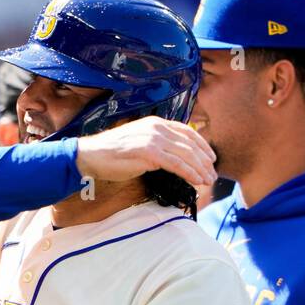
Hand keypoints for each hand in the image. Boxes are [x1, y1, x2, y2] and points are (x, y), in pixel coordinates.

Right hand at [75, 116, 216, 188]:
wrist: (91, 155)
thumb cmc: (113, 154)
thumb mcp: (140, 144)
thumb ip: (158, 147)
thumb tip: (174, 160)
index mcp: (157, 123)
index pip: (187, 132)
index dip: (203, 146)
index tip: (211, 159)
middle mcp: (157, 127)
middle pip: (190, 144)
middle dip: (205, 161)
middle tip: (213, 175)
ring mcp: (153, 139)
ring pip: (186, 154)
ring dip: (200, 169)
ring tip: (207, 181)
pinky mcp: (149, 153)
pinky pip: (175, 164)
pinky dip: (188, 173)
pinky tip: (196, 181)